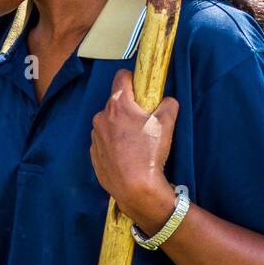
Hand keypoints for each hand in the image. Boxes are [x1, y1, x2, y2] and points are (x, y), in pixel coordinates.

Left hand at [90, 69, 178, 232]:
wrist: (135, 187)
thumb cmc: (150, 153)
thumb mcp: (167, 123)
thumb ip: (169, 104)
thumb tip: (167, 101)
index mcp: (117, 105)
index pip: (121, 77)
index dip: (132, 78)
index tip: (141, 87)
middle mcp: (101, 118)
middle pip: (116, 103)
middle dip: (129, 108)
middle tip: (145, 122)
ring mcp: (95, 137)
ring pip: (109, 124)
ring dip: (121, 128)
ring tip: (137, 144)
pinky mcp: (94, 154)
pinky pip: (105, 142)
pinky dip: (115, 145)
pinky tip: (128, 156)